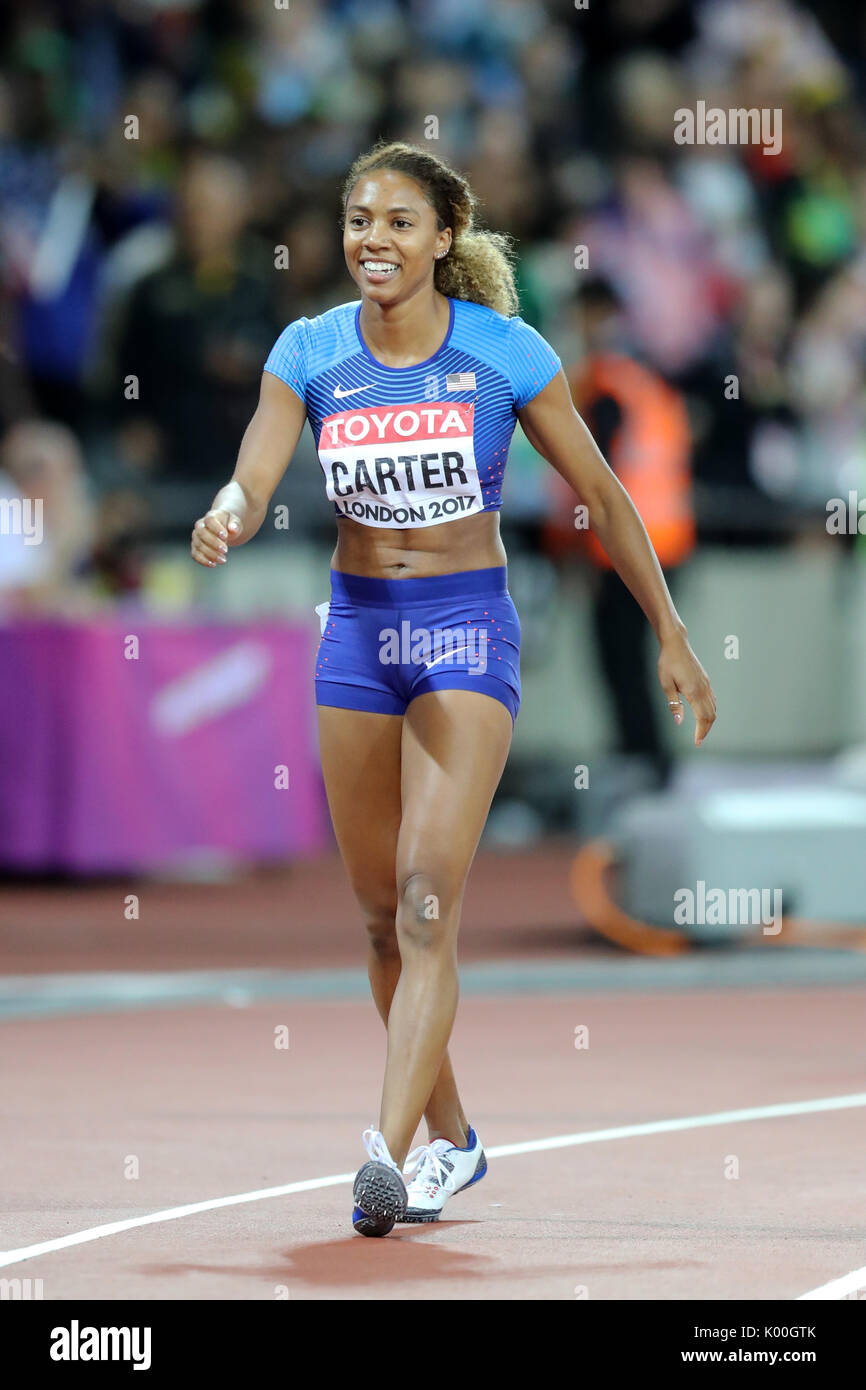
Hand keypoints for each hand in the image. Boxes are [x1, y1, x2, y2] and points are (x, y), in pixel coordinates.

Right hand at [190, 508, 241, 566]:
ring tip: (223, 560)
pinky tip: (213, 564)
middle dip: (213, 543)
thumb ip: (235, 525)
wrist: (223, 529)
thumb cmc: (229, 525)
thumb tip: (233, 529)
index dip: (216, 528)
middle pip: (202, 533)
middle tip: (225, 550)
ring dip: (210, 554)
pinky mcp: (195, 547)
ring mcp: (196, 536)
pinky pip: (195, 554)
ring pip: (198, 545)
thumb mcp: (235, 522)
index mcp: (211, 517)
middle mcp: (200, 525)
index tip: (225, 536)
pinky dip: (203, 560)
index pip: (209, 520)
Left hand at [657, 629, 716, 746]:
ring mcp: (706, 684)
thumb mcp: (666, 684)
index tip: (696, 742)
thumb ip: (674, 704)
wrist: (676, 644)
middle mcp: (703, 689)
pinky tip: (703, 715)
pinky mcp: (705, 680)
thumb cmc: (668, 663)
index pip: (702, 717)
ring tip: (700, 731)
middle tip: (698, 741)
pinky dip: (710, 710)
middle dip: (705, 730)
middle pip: (711, 715)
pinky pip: (712, 700)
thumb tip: (679, 722)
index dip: (701, 732)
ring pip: (713, 708)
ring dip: (708, 721)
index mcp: (694, 691)